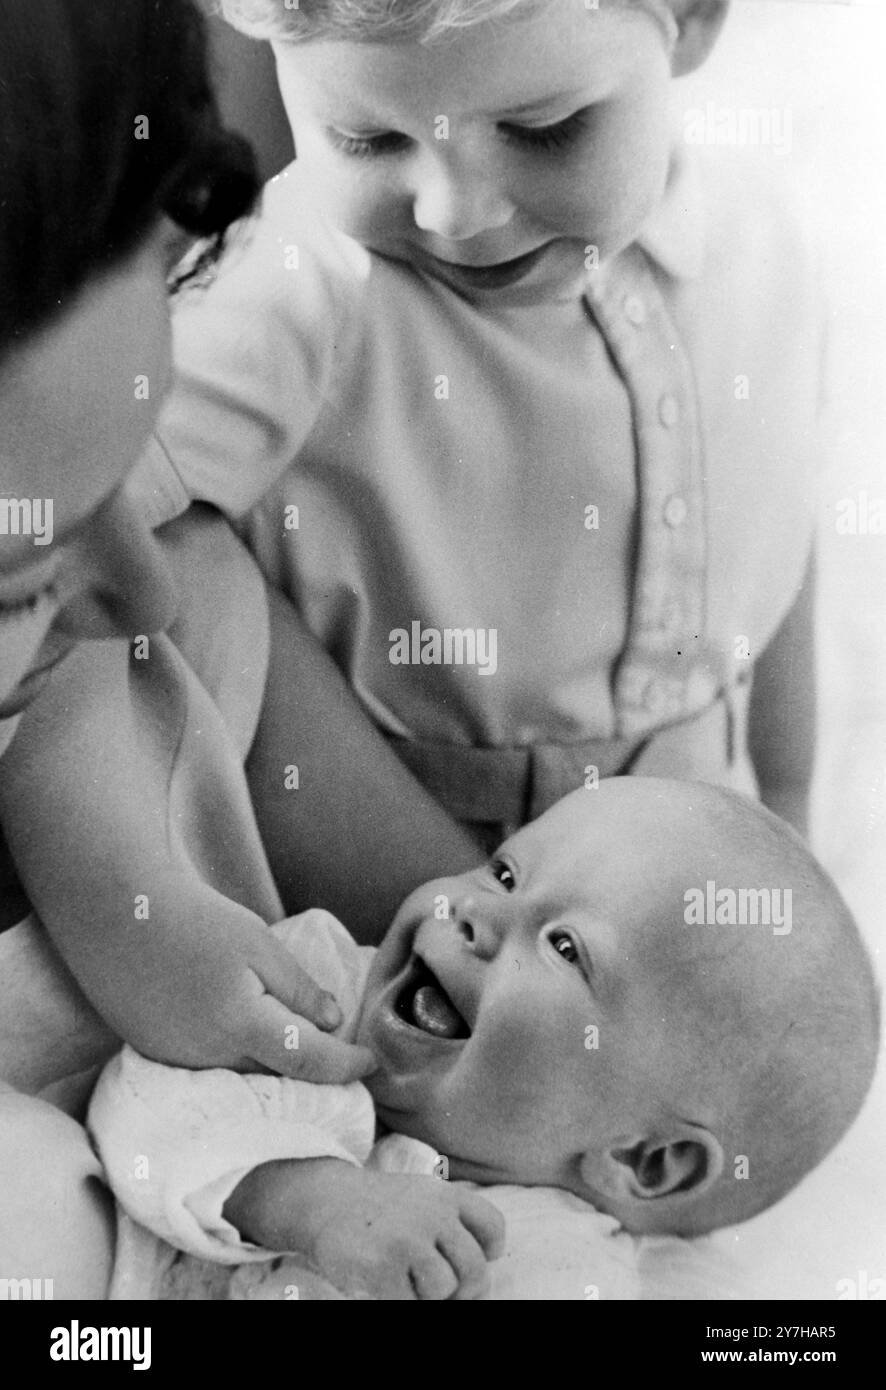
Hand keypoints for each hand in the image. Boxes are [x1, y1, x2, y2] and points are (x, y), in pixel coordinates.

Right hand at [95, 903, 374, 1084]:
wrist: (118, 913)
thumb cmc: (194, 920)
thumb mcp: (259, 944)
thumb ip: (298, 989)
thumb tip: (330, 1023)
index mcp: (242, 1026)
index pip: (308, 1062)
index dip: (345, 1065)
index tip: (370, 1062)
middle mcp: (208, 1056)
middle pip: (275, 1076)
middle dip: (312, 1072)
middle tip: (344, 1059)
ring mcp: (177, 1061)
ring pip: (242, 1075)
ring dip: (274, 1069)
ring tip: (303, 1054)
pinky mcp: (156, 1054)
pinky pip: (209, 1068)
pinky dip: (237, 1060)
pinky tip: (250, 1043)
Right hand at [226, 1160, 505, 1299]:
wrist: (325, 1201)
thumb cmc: (379, 1210)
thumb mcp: (421, 1199)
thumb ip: (451, 1228)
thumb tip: (476, 1287)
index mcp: (446, 1196)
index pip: (493, 1228)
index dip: (488, 1252)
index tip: (468, 1259)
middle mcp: (433, 1214)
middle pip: (476, 1270)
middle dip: (464, 1290)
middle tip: (442, 1291)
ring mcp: (408, 1240)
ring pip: (445, 1289)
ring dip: (428, 1295)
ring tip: (407, 1281)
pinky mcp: (383, 1267)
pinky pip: (410, 1303)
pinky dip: (399, 1299)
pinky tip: (384, 1282)